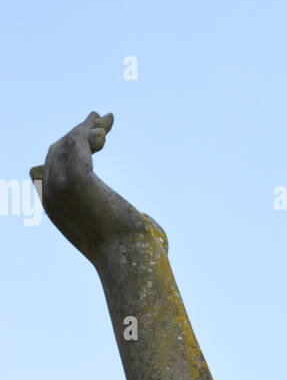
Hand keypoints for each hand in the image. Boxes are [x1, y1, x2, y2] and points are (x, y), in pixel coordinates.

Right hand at [30, 112, 149, 263]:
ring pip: (68, 144)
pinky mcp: (77, 180)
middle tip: (101, 118)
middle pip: (58, 150)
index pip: (53, 165)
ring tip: (108, 120)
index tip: (93, 133)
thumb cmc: (128, 251)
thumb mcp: (120, 233)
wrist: (128, 261)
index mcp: (54, 208)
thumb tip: (143, 218)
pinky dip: (90, 134)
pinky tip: (105, 132)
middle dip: (78, 131)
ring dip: (87, 129)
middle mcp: (51, 196)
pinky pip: (78, 145)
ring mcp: (61, 188)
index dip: (70, 145)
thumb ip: (124, 224)